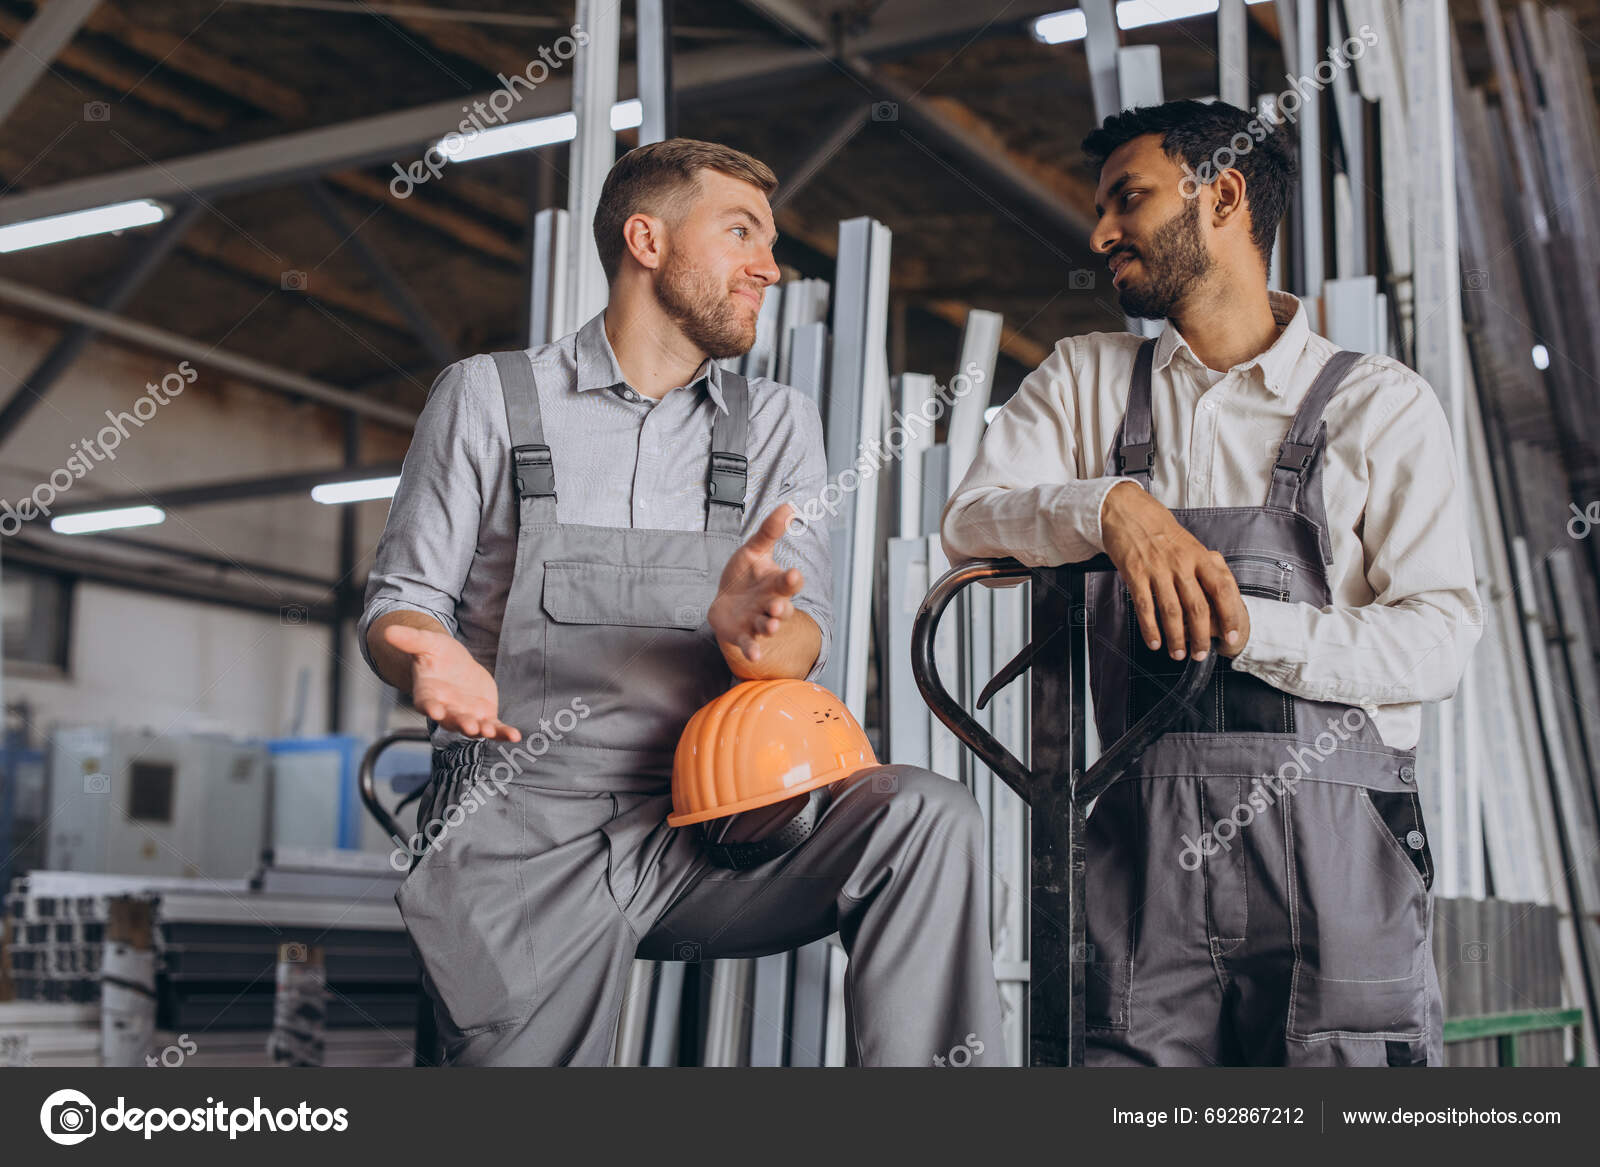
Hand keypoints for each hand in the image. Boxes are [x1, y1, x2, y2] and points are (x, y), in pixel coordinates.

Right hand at [381, 622, 521, 740]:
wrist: (453, 665)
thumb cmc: (436, 654)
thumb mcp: (425, 643)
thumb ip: (409, 640)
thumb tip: (388, 630)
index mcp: (428, 694)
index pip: (426, 703)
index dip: (430, 707)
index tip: (434, 711)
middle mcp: (446, 709)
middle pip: (452, 719)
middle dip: (461, 723)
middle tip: (470, 727)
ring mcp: (466, 715)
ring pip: (474, 727)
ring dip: (483, 731)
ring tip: (492, 733)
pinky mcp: (484, 716)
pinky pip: (494, 727)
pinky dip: (503, 733)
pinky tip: (514, 736)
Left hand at [708, 502, 803, 663]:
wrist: (726, 602)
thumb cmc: (745, 576)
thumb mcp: (754, 550)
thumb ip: (770, 531)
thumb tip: (788, 506)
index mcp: (776, 584)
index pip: (788, 582)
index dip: (791, 579)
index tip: (794, 574)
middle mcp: (771, 604)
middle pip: (782, 607)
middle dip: (781, 607)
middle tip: (778, 606)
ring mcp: (758, 622)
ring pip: (768, 626)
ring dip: (770, 627)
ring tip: (769, 626)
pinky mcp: (743, 636)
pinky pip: (750, 644)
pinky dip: (752, 650)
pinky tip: (753, 655)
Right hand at [1100, 480, 1248, 660]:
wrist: (1129, 512)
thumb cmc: (1161, 531)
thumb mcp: (1191, 545)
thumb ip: (1203, 570)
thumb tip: (1218, 599)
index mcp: (1200, 556)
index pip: (1222, 589)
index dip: (1229, 615)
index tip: (1232, 636)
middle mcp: (1181, 564)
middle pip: (1197, 607)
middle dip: (1201, 636)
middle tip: (1201, 654)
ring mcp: (1157, 569)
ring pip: (1171, 611)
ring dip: (1176, 638)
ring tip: (1178, 655)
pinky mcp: (1135, 573)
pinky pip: (1145, 606)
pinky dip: (1150, 628)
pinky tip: (1155, 642)